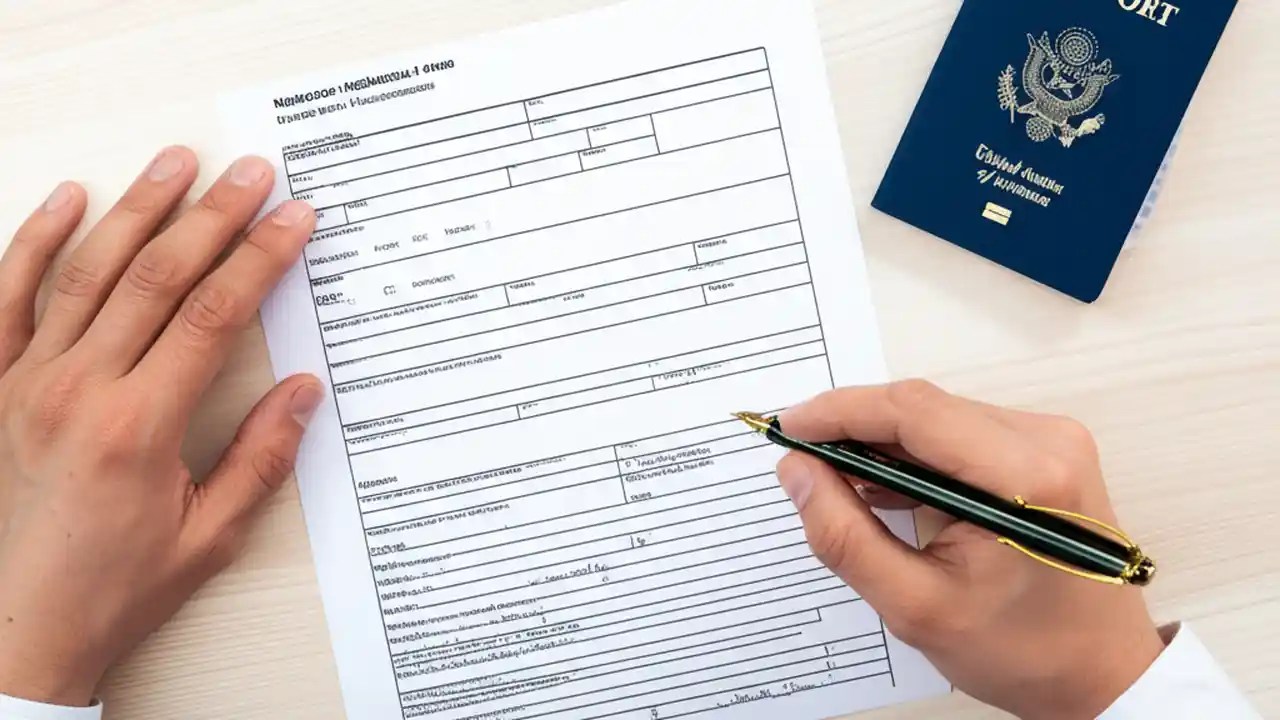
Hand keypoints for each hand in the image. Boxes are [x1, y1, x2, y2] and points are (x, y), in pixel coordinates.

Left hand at [0, 148, 320, 705]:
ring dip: (137, 210)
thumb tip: (304, 392)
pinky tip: (64, 201)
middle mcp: (78, 390)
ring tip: (175, 163)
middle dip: (213, 217)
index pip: (212, 315)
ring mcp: (27, 381)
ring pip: (86, 271)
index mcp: (138, 427)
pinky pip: (8, 296)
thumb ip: (260, 458)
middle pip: (156, 277)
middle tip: (251, 173)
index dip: (261, 259)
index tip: (293, 220)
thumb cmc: (111, 588)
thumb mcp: (209, 536)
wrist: (17, 629)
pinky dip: (34, 241)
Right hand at [775, 381, 1163, 719]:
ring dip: (882, 442)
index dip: (841, 411)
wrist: (1106, 674)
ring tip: (836, 481)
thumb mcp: (916, 607)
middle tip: (802, 461)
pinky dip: (915, 453)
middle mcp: (1049, 440)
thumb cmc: (1026, 652)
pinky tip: (883, 486)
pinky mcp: (1047, 451)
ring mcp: (1053, 441)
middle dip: (855, 426)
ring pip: (939, 416)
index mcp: (1029, 476)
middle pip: (925, 407)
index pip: (914, 412)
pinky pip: (962, 432)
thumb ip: (846, 536)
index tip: (788, 429)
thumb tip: (798, 471)